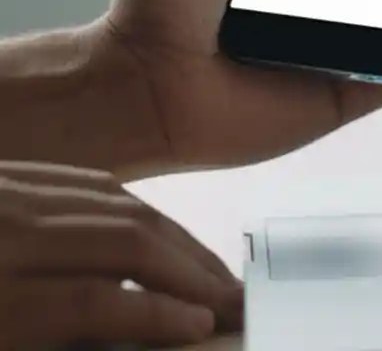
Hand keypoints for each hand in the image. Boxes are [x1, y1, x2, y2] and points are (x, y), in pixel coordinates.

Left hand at [0, 161, 240, 349]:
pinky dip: (136, 205)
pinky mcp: (9, 173)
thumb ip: (60, 340)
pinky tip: (160, 230)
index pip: (93, 300)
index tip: (203, 326)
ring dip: (175, 238)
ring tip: (208, 270)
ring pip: (118, 202)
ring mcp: (7, 195)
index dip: (158, 314)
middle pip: (124, 240)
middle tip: (232, 298)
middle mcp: (5, 234)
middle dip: (188, 272)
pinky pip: (89, 179)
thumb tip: (144, 334)